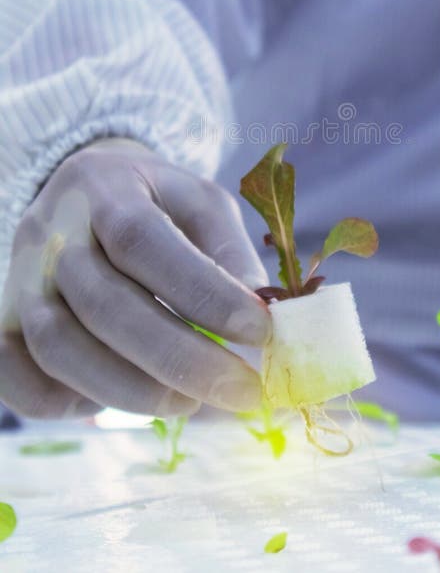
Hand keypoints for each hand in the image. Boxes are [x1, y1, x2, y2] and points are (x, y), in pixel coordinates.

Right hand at [0, 138, 270, 418]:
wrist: (83, 193)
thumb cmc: (154, 200)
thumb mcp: (201, 202)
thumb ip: (228, 249)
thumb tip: (260, 311)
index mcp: (105, 188)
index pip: (143, 241)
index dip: (203, 293)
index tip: (261, 332)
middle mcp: (51, 232)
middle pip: (104, 304)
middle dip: (181, 359)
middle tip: (241, 391)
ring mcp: (18, 278)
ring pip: (58, 347)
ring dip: (131, 390)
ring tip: (192, 404)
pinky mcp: (4, 320)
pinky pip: (16, 377)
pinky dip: (69, 403)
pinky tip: (126, 399)